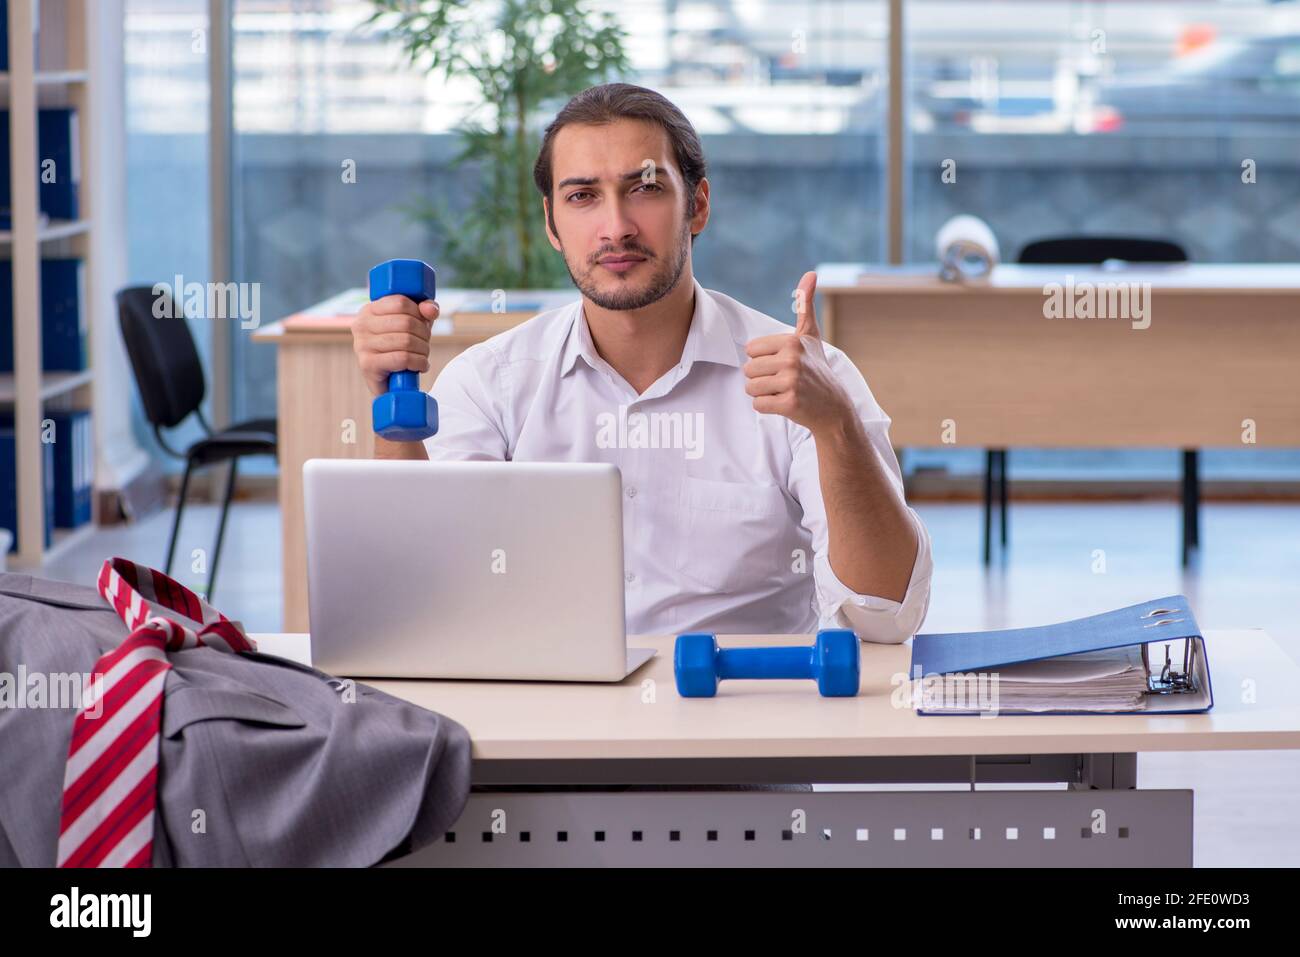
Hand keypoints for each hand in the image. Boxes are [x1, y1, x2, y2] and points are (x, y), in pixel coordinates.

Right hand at [351, 295, 439, 397]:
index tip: (423, 324)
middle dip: (424, 334)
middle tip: (425, 344)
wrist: (389, 384)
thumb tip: (431, 309)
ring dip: (423, 350)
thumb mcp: (413, 325)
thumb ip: (423, 312)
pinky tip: (421, 366)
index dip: (419, 313)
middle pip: (406, 322)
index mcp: (369, 310)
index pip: (400, 302)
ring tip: (423, 356)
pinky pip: (402, 358)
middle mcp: (361, 325)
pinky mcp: (368, 364)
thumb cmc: (400, 349)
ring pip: (406, 341)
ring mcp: (362, 345)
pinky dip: (419, 362)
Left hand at [743, 271, 852, 435]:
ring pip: (750, 388)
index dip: (763, 360)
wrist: (834, 407)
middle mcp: (792, 359)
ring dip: (763, 393)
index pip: (750, 350)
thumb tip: (811, 273)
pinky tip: (786, 404)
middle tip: (785, 381)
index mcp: (792, 341)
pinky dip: (768, 407)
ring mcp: (791, 382)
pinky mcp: (790, 403)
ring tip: (785, 391)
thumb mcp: (810, 335)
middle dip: (762, 378)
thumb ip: (805, 305)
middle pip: (748, 370)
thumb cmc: (817, 368)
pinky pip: (758, 405)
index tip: (784, 364)